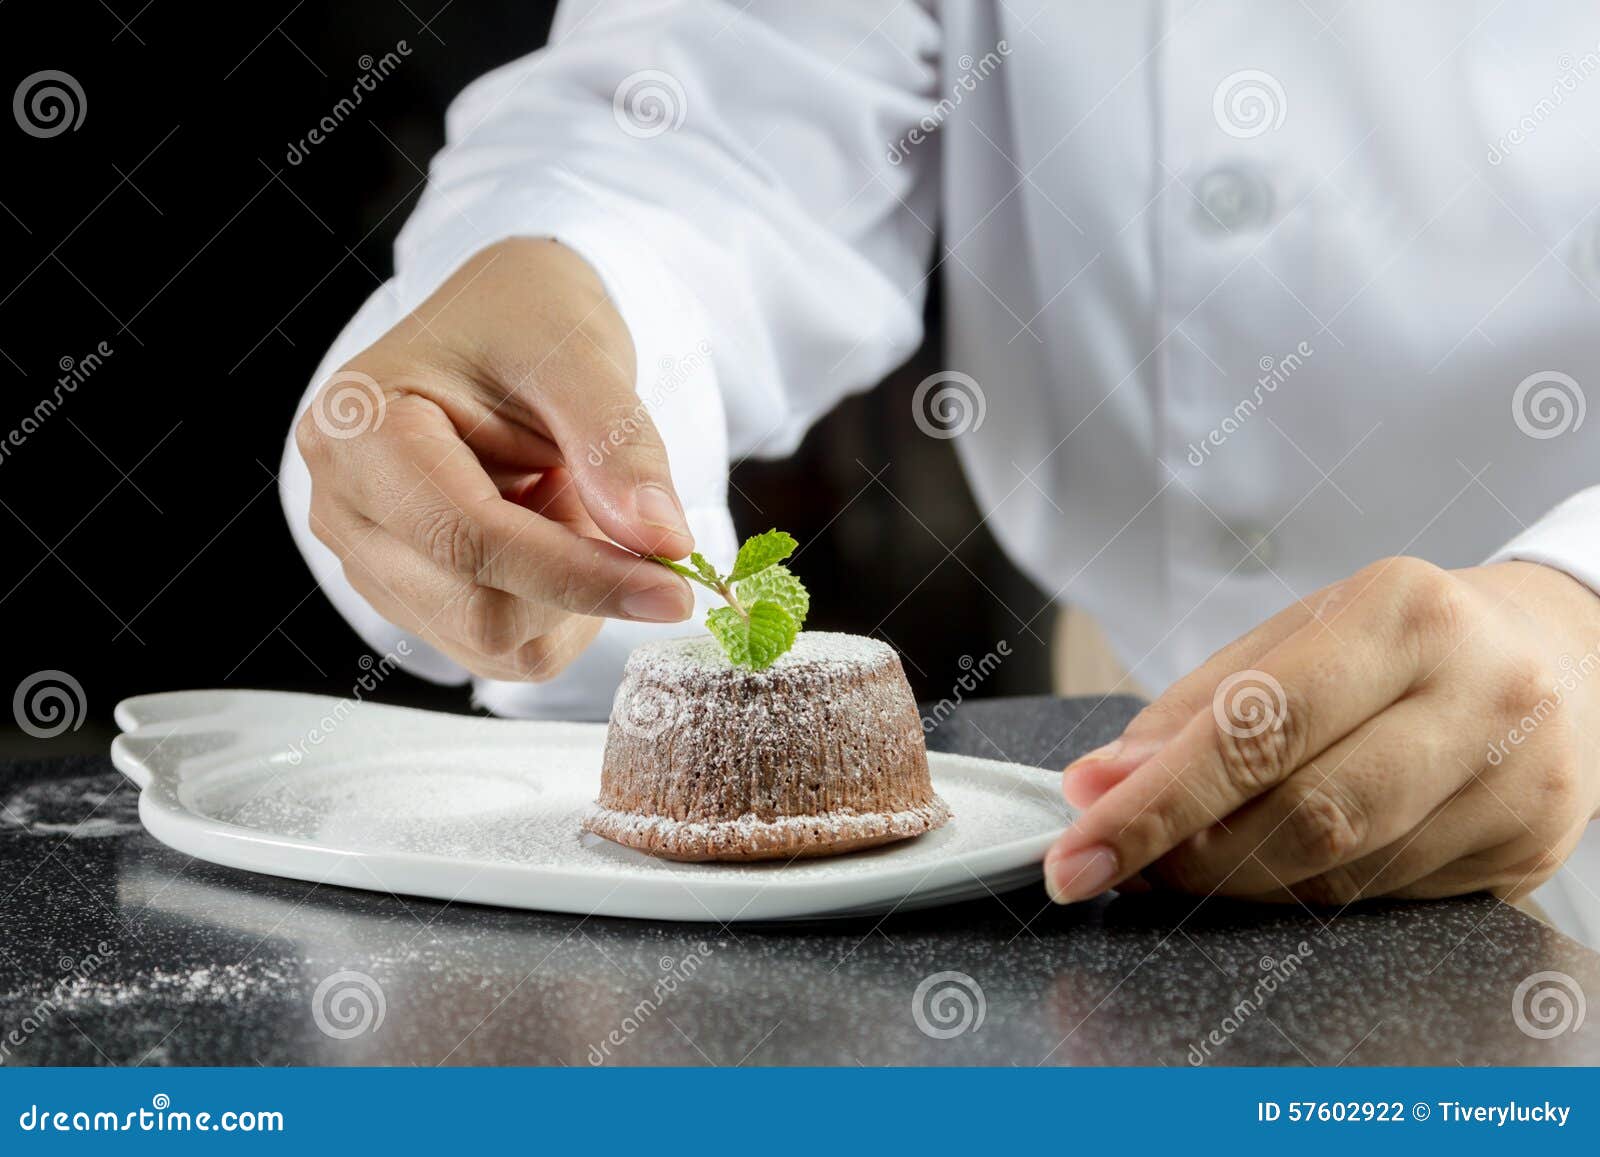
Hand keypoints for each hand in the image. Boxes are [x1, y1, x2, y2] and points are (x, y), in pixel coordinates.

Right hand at [295, 237, 695, 681]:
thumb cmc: (528, 321)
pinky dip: (559, 608)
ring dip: (570, 594)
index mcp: (359, 430)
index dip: (579, 575)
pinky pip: (504, 649)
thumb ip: (618, 447)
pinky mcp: (411, 601)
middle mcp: (345, 509)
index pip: (468, 538)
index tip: (675, 588)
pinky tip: (552, 531)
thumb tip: (663, 542)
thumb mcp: (580, 356)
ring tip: (567, 497)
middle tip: (605, 497)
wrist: (505, 326)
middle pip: (479, 611)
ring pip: (497, 643)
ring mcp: (370, 564)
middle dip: (576, 578)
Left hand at [1045, 557, 1599, 906]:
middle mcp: (1478, 695)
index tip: (1076, 850)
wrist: (1560, 652)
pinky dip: (1305, 890)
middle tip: (1113, 865)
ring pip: (1340, 873)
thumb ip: (1196, 708)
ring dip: (1236, 880)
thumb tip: (1100, 783)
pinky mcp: (1527, 854)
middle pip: (1305, 816)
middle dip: (1186, 855)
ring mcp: (1518, 783)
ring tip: (1184, 857)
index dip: (1155, 802)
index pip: (1257, 727)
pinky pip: (1380, 900)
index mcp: (1403, 614)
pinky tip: (1276, 861)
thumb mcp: (1297, 634)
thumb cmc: (1403, 638)